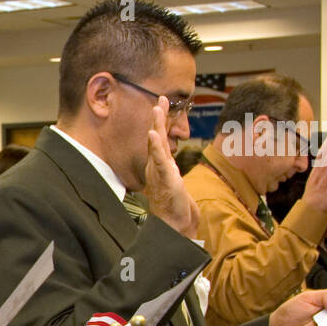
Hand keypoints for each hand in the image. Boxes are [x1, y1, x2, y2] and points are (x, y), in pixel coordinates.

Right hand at [143, 97, 198, 238]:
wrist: (174, 226)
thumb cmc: (175, 208)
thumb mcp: (175, 184)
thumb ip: (170, 172)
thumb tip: (170, 164)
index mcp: (160, 166)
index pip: (159, 140)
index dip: (160, 121)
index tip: (161, 103)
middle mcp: (157, 167)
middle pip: (156, 138)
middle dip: (158, 118)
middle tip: (159, 99)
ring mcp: (160, 172)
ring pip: (156, 145)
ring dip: (156, 126)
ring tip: (156, 109)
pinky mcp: (165, 179)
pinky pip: (159, 160)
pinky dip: (155, 147)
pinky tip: (151, 135)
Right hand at [302, 131, 326, 213]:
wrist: (309, 211)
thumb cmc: (315, 198)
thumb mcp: (319, 183)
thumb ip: (326, 174)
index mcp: (317, 172)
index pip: (322, 155)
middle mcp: (318, 173)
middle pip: (324, 155)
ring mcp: (321, 178)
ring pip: (326, 161)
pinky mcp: (325, 185)